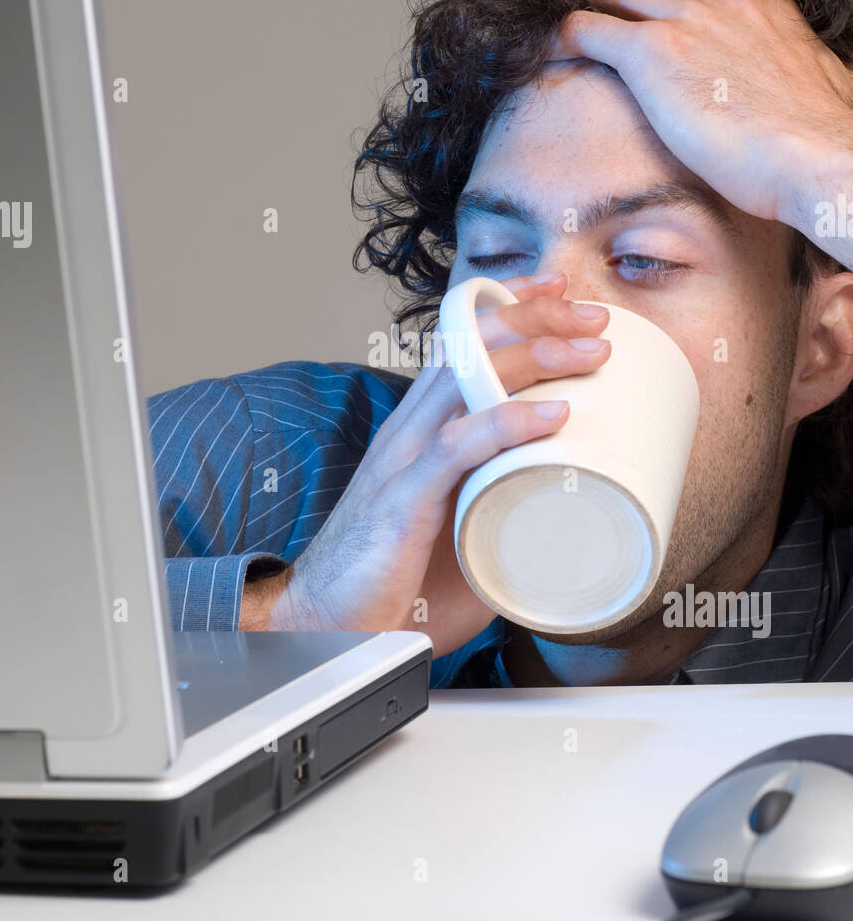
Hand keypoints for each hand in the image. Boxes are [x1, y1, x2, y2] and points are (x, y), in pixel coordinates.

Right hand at [267, 274, 610, 655]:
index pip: (460, 343)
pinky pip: (459, 448)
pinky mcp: (403, 502)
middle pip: (471, 344)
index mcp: (416, 430)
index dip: (509, 306)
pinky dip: (508, 423)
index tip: (561, 292)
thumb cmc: (392, 584)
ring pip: (469, 380)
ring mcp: (403, 462)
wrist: (323, 629)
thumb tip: (567, 514)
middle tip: (597, 317)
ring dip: (537, 355)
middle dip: (539, 318)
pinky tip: (553, 414)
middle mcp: (408, 431)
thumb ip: (502, 510)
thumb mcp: (457, 528)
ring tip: (592, 349)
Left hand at [550, 0, 852, 233]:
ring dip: (585, 8)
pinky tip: (540, 56)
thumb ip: (791, 78)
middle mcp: (720, 1)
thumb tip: (792, 104)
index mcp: (760, 5)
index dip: (669, 5)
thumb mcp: (817, 89)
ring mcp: (682, 22)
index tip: (651, 27)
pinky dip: (555, 39)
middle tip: (596, 22)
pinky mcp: (649, 53)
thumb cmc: (820, 141)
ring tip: (561, 35)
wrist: (815, 157)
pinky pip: (582, 29)